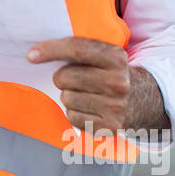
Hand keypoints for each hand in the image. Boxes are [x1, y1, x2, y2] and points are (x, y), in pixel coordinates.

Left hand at [28, 36, 153, 132]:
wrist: (143, 100)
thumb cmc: (111, 73)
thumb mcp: (106, 54)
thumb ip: (81, 50)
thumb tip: (38, 52)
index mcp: (116, 58)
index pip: (77, 49)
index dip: (51, 50)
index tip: (31, 55)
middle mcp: (118, 82)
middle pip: (66, 77)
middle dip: (60, 77)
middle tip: (70, 78)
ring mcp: (115, 107)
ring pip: (67, 98)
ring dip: (68, 96)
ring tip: (84, 94)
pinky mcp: (109, 126)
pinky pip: (72, 117)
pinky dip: (74, 112)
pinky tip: (88, 108)